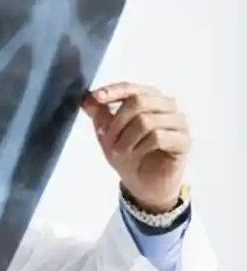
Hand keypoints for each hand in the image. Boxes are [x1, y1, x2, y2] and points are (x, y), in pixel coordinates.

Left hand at [81, 82, 189, 211]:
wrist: (142, 183)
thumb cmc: (128, 154)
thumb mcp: (107, 133)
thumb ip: (99, 114)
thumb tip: (87, 99)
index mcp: (148, 98)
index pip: (130, 88)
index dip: (112, 91)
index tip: (96, 98)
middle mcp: (166, 106)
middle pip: (138, 101)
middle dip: (117, 122)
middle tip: (107, 140)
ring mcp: (178, 123)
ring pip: (147, 120)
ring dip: (126, 139)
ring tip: (121, 152)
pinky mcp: (183, 141)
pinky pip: (158, 137)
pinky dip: (140, 147)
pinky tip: (137, 155)